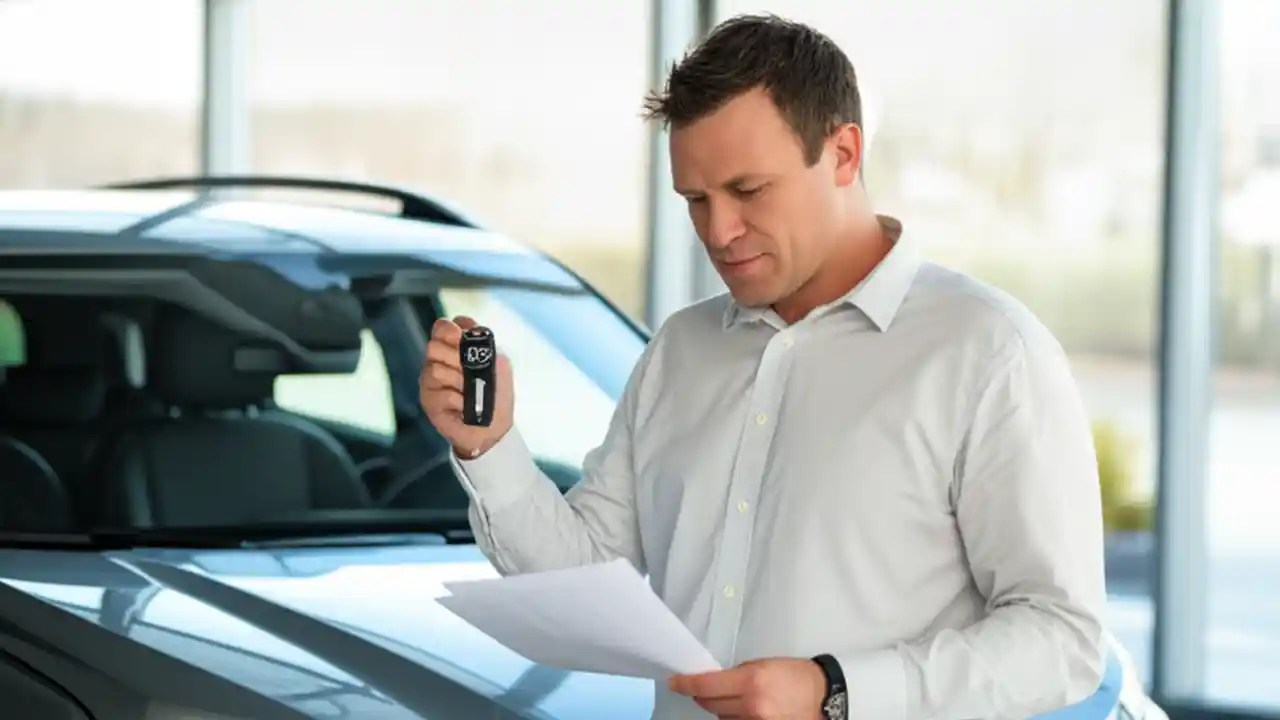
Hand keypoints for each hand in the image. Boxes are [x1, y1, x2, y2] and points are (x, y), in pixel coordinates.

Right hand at [419, 315, 514, 457]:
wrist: (492, 427)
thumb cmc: (496, 394)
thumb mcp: (499, 363)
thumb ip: (483, 342)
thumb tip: (462, 325)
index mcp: (454, 348)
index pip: (441, 327)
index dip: (448, 330)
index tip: (459, 338)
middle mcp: (438, 361)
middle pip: (434, 346)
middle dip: (455, 358)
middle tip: (469, 372)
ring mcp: (430, 380)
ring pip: (435, 369)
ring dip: (459, 382)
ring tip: (469, 393)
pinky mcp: (427, 400)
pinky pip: (441, 393)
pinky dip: (458, 400)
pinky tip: (464, 407)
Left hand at [668, 658, 826, 719]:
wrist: (825, 698)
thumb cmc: (795, 676)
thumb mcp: (764, 665)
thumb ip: (737, 675)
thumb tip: (715, 682)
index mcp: (751, 681)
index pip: (706, 686)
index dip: (686, 684)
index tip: (674, 682)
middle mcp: (751, 706)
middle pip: (711, 705)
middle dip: (705, 696)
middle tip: (707, 688)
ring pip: (723, 719)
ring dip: (723, 709)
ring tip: (741, 700)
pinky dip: (736, 719)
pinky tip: (749, 711)